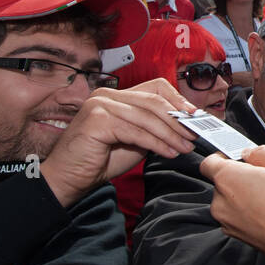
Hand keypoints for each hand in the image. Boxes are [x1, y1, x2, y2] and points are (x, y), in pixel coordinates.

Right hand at [39, 79, 197, 207]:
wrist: (69, 178)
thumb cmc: (100, 159)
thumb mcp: (135, 139)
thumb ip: (154, 128)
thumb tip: (185, 124)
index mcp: (116, 95)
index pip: (155, 87)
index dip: (178, 100)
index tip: (195, 117)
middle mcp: (106, 95)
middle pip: (154, 101)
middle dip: (179, 120)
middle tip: (195, 135)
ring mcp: (100, 105)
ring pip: (148, 117)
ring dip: (171, 134)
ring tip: (185, 147)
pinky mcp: (97, 121)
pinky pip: (136, 131)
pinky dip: (156, 143)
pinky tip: (169, 152)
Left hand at [200, 146, 264, 264]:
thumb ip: (262, 153)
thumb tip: (252, 153)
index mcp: (228, 179)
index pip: (209, 162)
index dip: (223, 156)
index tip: (239, 157)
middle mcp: (221, 202)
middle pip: (222, 182)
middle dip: (241, 176)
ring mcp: (228, 222)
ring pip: (231, 200)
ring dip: (246, 195)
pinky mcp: (238, 236)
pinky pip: (238, 216)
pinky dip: (250, 211)